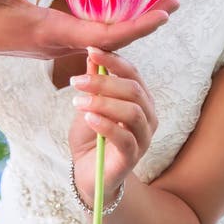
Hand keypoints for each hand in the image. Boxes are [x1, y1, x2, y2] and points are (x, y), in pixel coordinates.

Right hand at [0, 0, 176, 58]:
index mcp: (48, 33)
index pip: (104, 34)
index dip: (137, 25)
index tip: (164, 13)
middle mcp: (57, 43)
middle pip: (113, 38)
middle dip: (145, 22)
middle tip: (175, 1)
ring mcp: (54, 44)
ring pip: (103, 38)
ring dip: (132, 23)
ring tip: (159, 3)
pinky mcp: (50, 39)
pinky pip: (91, 34)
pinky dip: (113, 23)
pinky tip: (123, 7)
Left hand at [68, 46, 157, 203]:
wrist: (87, 173)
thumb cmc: (91, 137)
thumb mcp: (89, 105)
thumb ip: (94, 84)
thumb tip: (91, 55)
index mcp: (140, 100)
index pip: (132, 73)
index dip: (113, 60)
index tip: (90, 51)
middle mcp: (148, 116)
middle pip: (133, 90)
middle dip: (104, 82)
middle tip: (76, 82)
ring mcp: (143, 137)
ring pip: (132, 112)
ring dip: (103, 103)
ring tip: (78, 102)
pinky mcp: (133, 157)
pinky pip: (124, 138)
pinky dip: (105, 125)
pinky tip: (88, 118)